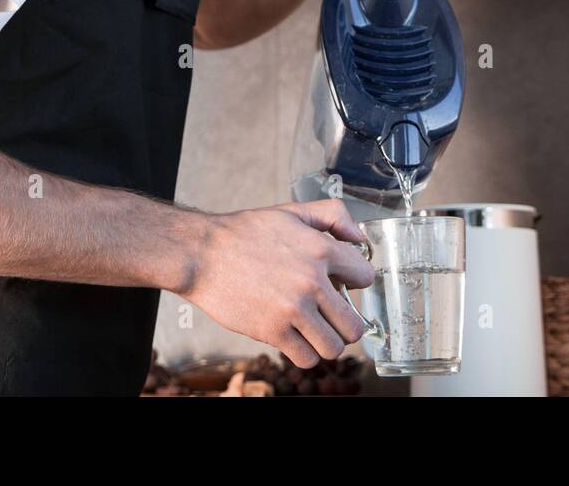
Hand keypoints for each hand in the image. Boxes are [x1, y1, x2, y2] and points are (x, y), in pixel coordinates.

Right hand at [181, 199, 375, 367]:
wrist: (203, 253)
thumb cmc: (245, 233)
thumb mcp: (292, 211)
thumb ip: (333, 215)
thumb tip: (359, 237)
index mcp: (321, 250)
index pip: (366, 278)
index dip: (356, 283)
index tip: (343, 286)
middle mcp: (312, 282)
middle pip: (354, 325)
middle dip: (347, 324)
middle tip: (332, 318)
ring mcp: (293, 309)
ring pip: (334, 347)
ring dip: (327, 343)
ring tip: (315, 332)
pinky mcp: (272, 331)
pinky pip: (306, 358)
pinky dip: (305, 353)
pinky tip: (295, 339)